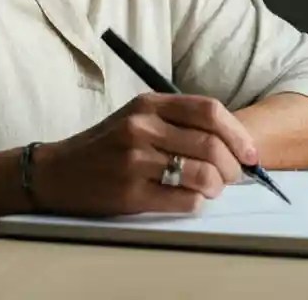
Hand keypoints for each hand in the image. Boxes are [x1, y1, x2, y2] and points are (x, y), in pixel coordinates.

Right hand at [29, 93, 257, 215]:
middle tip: (232, 176)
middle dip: (233, 166)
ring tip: (211, 189)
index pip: (209, 110)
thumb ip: (179, 122)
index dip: (237, 133)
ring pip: (202, 173)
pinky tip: (191, 199)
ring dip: (217, 186)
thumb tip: (233, 143)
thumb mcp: (138, 118)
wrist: (58, 173)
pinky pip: (184, 200)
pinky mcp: (130, 193)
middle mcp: (142, 128)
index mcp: (149, 104)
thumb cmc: (106, 146)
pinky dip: (197, 202)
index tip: (249, 153)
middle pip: (211, 144)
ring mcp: (135, 160)